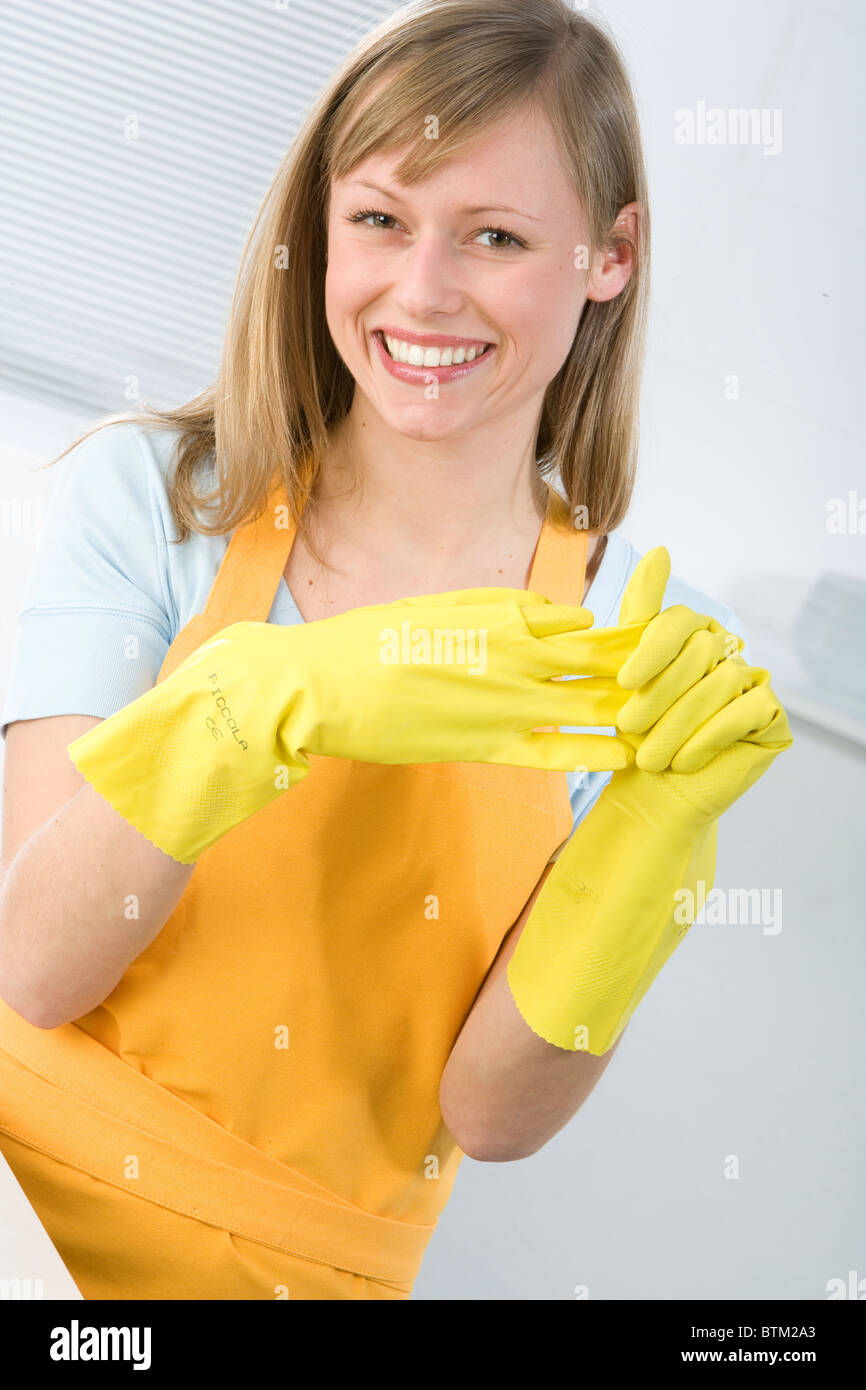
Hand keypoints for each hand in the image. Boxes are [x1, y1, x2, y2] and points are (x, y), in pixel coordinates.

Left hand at [607, 549, 793, 826]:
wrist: (654, 792)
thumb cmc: (638, 733)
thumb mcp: (627, 671)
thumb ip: (643, 611)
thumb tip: (661, 549)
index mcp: (697, 634)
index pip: (680, 623)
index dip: (651, 650)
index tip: (622, 681)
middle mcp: (730, 651)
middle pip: (700, 655)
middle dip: (660, 695)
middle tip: (630, 727)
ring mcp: (755, 682)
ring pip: (720, 686)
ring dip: (679, 724)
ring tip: (651, 757)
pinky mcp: (772, 716)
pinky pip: (748, 712)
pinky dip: (711, 737)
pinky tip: (686, 760)